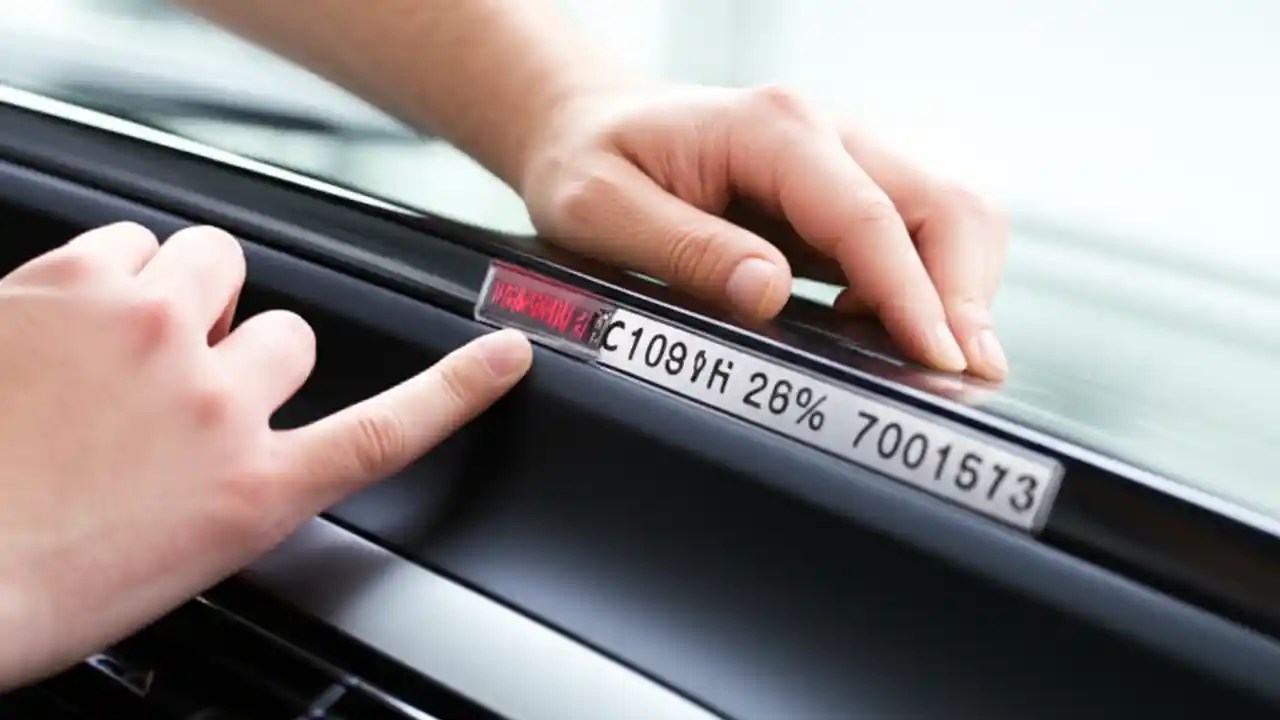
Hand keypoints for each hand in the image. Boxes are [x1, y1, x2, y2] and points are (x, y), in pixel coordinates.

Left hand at [0, 223, 531, 687]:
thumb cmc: (29, 577)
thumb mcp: (173, 553)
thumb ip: (235, 482)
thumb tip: (241, 429)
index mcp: (247, 490)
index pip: (387, 429)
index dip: (458, 388)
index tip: (507, 354)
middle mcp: (213, 401)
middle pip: (291, 333)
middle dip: (244, 353)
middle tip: (179, 388)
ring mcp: (144, 333)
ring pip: (218, 264)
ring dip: (184, 295)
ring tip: (125, 344)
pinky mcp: (71, 285)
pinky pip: (131, 239)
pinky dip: (114, 270)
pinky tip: (75, 319)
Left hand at [519, 82, 1008, 379]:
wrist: (586, 122)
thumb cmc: (586, 158)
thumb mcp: (600, 209)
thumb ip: (686, 248)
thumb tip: (768, 294)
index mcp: (772, 129)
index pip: (868, 215)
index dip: (911, 292)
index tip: (938, 359)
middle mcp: (824, 133)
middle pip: (941, 204)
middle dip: (967, 292)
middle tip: (967, 376)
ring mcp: (841, 160)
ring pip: (946, 214)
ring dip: (961, 288)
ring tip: (943, 364)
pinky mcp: (840, 193)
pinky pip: (913, 233)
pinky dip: (928, 285)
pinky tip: (896, 336)